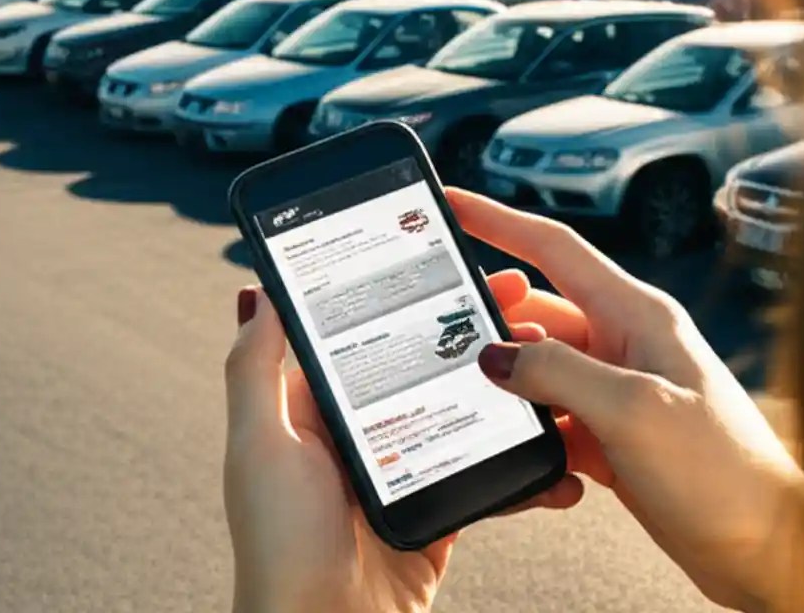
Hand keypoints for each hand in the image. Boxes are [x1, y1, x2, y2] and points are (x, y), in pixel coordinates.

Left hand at [223, 271, 578, 612]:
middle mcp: (356, 433)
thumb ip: (255, 369)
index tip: (442, 259)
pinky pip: (482, 469)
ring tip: (543, 351)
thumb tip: (259, 293)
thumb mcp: (259, 443)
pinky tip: (548, 438)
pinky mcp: (435, 508)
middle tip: (514, 294)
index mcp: (309, 409)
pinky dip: (517, 456)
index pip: (359, 332)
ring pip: (458, 407)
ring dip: (501, 379)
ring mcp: (399, 469)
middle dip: (467, 324)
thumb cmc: (278, 544)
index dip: (401, 293)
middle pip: (419, 361)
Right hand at [448, 188, 803, 611]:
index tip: (453, 205)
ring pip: (536, 372)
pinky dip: (530, 435)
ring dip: (508, 389)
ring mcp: (615, 391)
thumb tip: (494, 356)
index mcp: (637, 315)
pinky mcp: (609, 436)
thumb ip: (555, 373)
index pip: (555, 250)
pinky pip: (550, 419)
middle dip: (490, 325)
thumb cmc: (723, 473)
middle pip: (535, 315)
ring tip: (478, 406)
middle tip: (442, 337)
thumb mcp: (632, 410)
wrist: (765, 548)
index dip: (498, 221)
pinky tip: (528, 460)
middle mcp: (624, 345)